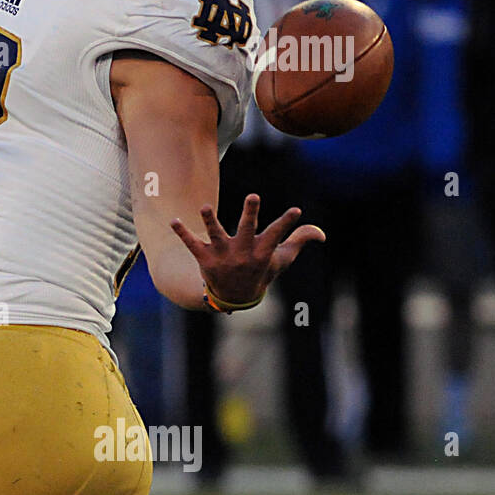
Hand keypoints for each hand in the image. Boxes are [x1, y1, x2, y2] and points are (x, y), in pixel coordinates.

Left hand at [170, 194, 324, 307]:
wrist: (234, 298)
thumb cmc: (261, 272)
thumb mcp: (281, 259)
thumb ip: (298, 241)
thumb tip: (320, 233)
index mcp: (262, 253)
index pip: (276, 235)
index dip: (286, 223)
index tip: (295, 211)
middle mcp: (242, 254)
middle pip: (246, 231)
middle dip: (250, 214)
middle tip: (253, 196)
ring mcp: (222, 257)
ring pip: (216, 236)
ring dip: (210, 221)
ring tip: (204, 207)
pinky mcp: (205, 259)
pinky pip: (192, 244)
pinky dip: (182, 233)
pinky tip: (173, 221)